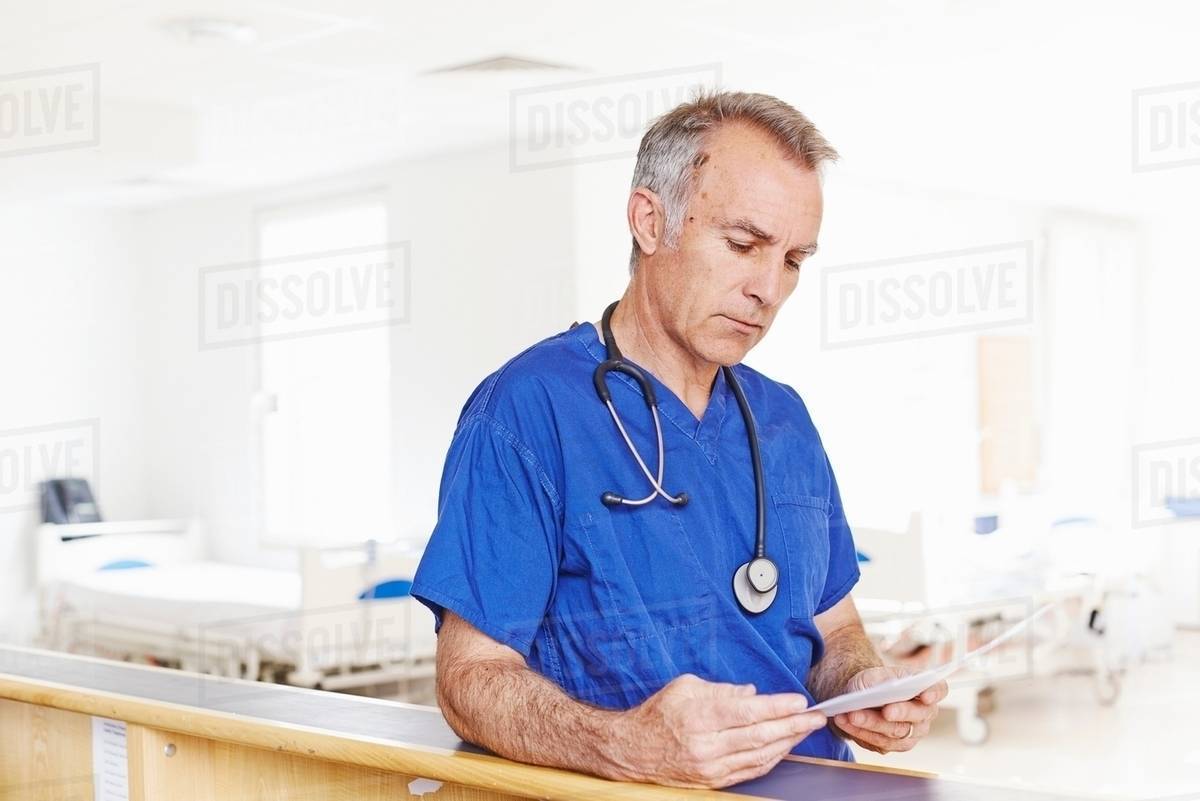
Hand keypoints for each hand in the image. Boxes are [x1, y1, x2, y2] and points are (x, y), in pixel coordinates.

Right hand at [608, 673, 827, 788]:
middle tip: (816, 717)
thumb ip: (722, 689)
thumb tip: (752, 694)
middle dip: (793, 726)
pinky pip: (750, 771)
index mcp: (699, 716)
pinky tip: (784, 747)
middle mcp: (707, 745)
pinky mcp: (713, 781)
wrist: (633, 750)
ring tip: (805, 730)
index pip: (748, 712)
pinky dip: (771, 759)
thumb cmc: (659, 714)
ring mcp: (711, 767)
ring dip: (787, 743)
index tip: (800, 702)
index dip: (778, 708)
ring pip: (760, 757)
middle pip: (760, 736)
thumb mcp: (685, 687)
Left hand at [831, 666, 947, 753]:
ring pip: (895, 732)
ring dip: (871, 724)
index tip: (925, 695)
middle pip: (917, 715)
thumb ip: (878, 680)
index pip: (939, 689)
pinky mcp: (896, 746)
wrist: (861, 699)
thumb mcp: (872, 675)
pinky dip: (861, 733)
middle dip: (899, 712)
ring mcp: (913, 732)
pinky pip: (880, 743)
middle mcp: (924, 713)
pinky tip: (845, 722)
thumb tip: (880, 689)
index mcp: (924, 689)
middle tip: (885, 711)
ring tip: (851, 715)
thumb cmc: (872, 684)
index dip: (934, 693)